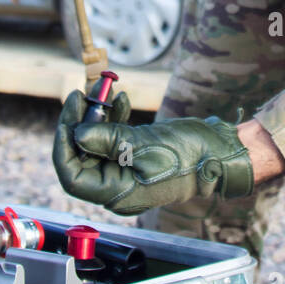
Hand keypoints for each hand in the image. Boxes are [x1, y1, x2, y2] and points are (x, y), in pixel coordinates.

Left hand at [52, 88, 253, 214]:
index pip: (73, 176)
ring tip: (102, 89)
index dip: (63, 146)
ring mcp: (127, 172)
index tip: (68, 117)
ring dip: (97, 116)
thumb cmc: (189, 154)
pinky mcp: (137, 157)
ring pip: (98, 143)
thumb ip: (107, 141)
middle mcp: (118, 187)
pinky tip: (120, 100)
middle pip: (83, 156)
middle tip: (82, 95)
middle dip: (80, 123)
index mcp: (117, 193)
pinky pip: (115, 140)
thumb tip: (76, 134)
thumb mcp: (144, 144)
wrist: (220, 151)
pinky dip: (114, 120)